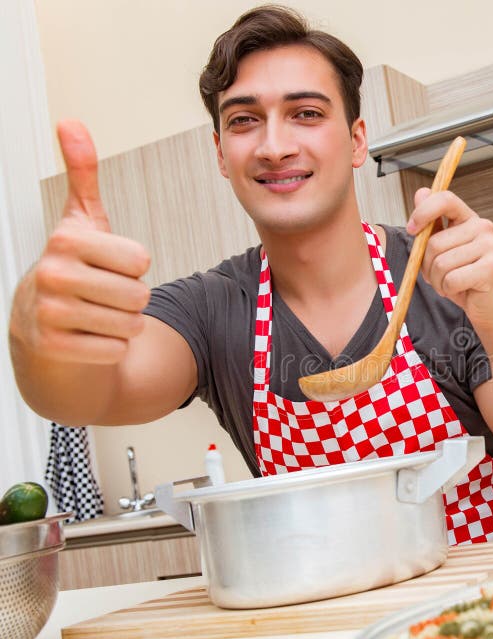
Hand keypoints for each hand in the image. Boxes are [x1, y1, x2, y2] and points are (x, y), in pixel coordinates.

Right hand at [11, 120, 150, 363]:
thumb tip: (72, 124)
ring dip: (124, 324)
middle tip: (105, 295)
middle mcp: (54, 275)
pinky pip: (117, 350)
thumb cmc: (72, 270)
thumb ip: (82, 175)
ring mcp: (51, 314)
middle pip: (139, 294)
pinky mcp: (55, 349)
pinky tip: (90, 336)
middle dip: (132, 299)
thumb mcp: (80, 221)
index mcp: (66, 241)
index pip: (140, 260)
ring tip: (98, 314)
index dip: (133, 267)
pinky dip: (112, 347)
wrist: (40, 327)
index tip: (108, 266)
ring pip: (131, 324)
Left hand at [406, 188, 492, 329]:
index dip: (423, 212)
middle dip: (427, 265)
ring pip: (440, 263)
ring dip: (438, 281)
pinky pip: (451, 279)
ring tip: (450, 284)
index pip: (445, 200)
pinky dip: (448, 289)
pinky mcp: (490, 268)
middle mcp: (483, 227)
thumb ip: (431, 224)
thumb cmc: (463, 278)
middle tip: (438, 275)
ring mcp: (490, 247)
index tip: (411, 229)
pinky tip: (460, 290)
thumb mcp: (441, 250)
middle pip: (434, 242)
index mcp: (469, 219)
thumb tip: (421, 192)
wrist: (488, 306)